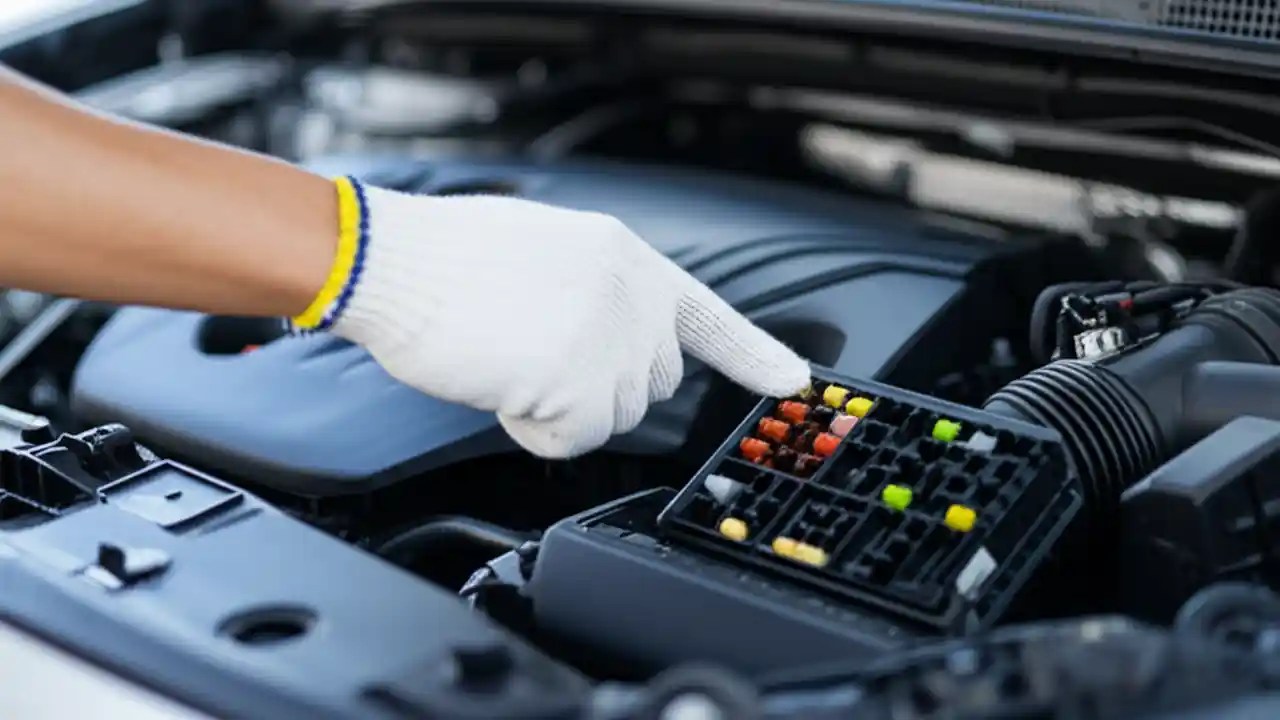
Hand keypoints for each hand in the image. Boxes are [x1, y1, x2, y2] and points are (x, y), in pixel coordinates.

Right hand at [331, 184, 809, 457]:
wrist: (395, 261)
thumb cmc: (449, 261)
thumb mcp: (549, 253)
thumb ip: (600, 295)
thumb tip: (609, 342)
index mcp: (626, 259)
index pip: (708, 316)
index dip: (755, 354)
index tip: (791, 381)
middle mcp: (633, 296)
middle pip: (652, 385)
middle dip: (600, 387)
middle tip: (535, 351)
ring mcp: (611, 340)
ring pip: (612, 419)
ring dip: (561, 407)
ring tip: (509, 356)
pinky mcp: (580, 383)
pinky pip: (572, 442)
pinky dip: (533, 429)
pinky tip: (501, 382)